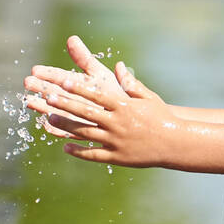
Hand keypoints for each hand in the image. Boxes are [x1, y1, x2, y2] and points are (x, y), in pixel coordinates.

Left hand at [22, 35, 175, 167]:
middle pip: (86, 112)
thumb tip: (119, 67)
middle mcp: (117, 123)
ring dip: (66, 125)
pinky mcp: (117, 156)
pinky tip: (65, 146)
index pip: (96, 95)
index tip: (63, 82)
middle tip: (48, 97)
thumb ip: (131, 83)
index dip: (78, 88)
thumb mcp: (149, 97)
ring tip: (50, 119)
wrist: (175, 144)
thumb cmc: (163, 118)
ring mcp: (116, 141)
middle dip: (65, 104)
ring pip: (85, 133)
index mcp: (123, 106)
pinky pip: (93, 154)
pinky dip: (78, 150)